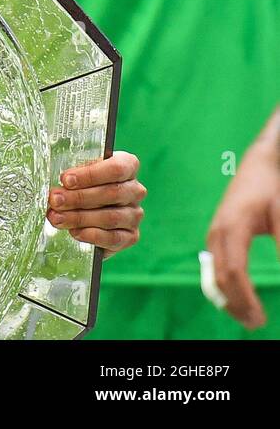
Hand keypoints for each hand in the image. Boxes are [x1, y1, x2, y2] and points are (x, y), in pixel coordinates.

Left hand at [46, 151, 144, 253]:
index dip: (90, 175)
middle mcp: (135, 189)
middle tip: (55, 200)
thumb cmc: (79, 184)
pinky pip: (114, 237)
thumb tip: (58, 183)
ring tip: (57, 218)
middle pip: (112, 193)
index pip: (117, 168)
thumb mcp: (76, 172)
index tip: (65, 180)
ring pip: (111, 217)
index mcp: (127, 165)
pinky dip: (92, 235)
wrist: (86, 210)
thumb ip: (72, 174)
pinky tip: (74, 232)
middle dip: (78, 198)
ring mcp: (135, 213)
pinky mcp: (131, 235)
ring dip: (80, 217)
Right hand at [206, 116, 279, 328]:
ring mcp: (214, 233)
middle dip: (236, 305)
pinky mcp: (218, 234)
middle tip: (255, 325)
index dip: (245, 299)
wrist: (261, 163)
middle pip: (220, 278)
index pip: (233, 273)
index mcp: (232, 227)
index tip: (260, 319)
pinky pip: (215, 266)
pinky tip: (237, 297)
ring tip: (247, 316)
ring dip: (228, 298)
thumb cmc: (273, 187)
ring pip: (214, 273)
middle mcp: (217, 232)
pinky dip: (224, 286)